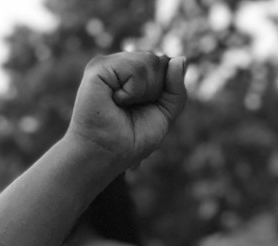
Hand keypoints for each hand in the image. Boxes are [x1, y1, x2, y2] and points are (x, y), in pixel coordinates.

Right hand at [64, 52, 190, 171]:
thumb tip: (180, 58)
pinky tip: (116, 100)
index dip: (162, 88)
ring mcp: (108, 64)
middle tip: (130, 108)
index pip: (164, 63)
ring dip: (143, 91)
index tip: (143, 107)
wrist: (106, 155)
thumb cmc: (130, 139)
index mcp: (132, 72)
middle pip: (158, 60)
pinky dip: (132, 90)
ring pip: (149, 60)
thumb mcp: (164, 113)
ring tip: (121, 105)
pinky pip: (135, 67)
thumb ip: (176, 88)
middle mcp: (119, 64)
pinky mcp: (98, 67)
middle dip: (154, 89)